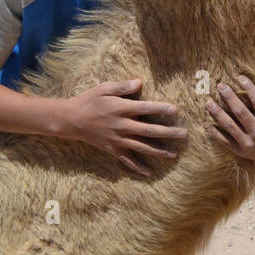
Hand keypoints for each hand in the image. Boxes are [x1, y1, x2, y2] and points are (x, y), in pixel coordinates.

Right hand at [61, 79, 186, 176]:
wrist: (70, 120)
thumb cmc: (89, 100)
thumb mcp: (104, 88)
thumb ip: (122, 86)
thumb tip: (140, 82)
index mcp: (121, 109)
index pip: (145, 109)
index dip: (161, 109)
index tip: (176, 111)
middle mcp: (121, 126)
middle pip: (148, 131)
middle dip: (168, 133)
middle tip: (184, 135)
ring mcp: (117, 140)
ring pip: (141, 147)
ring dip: (159, 151)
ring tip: (174, 154)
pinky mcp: (112, 149)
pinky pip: (127, 160)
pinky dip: (138, 167)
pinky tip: (150, 172)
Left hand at [207, 76, 254, 165]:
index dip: (249, 88)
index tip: (240, 77)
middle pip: (240, 111)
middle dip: (229, 97)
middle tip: (220, 86)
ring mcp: (248, 142)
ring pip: (229, 125)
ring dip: (218, 113)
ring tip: (209, 102)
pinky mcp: (241, 150)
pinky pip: (225, 141)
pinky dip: (215, 133)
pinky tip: (207, 124)